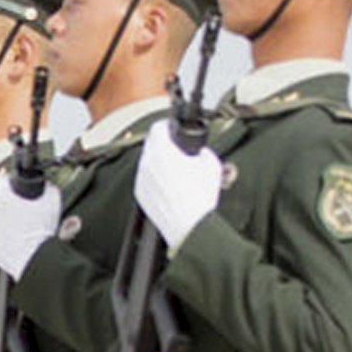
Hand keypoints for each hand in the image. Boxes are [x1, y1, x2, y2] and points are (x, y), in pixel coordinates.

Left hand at [0, 177, 60, 279]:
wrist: (33, 257)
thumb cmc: (41, 231)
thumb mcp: (51, 200)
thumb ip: (47, 187)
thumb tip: (45, 184)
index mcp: (2, 195)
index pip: (2, 182)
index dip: (10, 185)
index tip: (13, 190)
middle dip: (5, 204)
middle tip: (19, 214)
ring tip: (14, 228)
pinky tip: (6, 236)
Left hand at [135, 118, 224, 253]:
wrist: (189, 226)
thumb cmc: (199, 197)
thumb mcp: (210, 164)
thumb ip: (201, 150)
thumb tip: (199, 152)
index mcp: (162, 152)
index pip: (158, 128)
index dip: (168, 126)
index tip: (173, 128)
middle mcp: (147, 164)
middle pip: (151, 144)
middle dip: (163, 143)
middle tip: (177, 148)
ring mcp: (141, 180)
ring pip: (147, 162)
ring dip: (158, 160)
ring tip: (175, 167)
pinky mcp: (140, 195)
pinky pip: (145, 179)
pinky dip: (154, 177)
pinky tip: (170, 184)